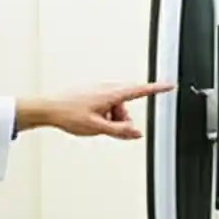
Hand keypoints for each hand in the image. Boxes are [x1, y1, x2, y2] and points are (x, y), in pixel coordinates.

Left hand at [16, 82, 172, 139]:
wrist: (48, 108)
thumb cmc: (68, 114)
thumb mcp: (97, 127)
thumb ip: (119, 131)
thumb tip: (136, 133)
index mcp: (111, 94)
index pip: (140, 91)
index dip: (156, 89)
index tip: (170, 85)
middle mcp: (106, 88)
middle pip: (127, 105)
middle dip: (123, 119)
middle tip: (110, 129)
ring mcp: (98, 90)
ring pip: (116, 107)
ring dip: (112, 118)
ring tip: (95, 125)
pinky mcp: (92, 93)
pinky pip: (106, 105)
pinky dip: (104, 114)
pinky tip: (90, 120)